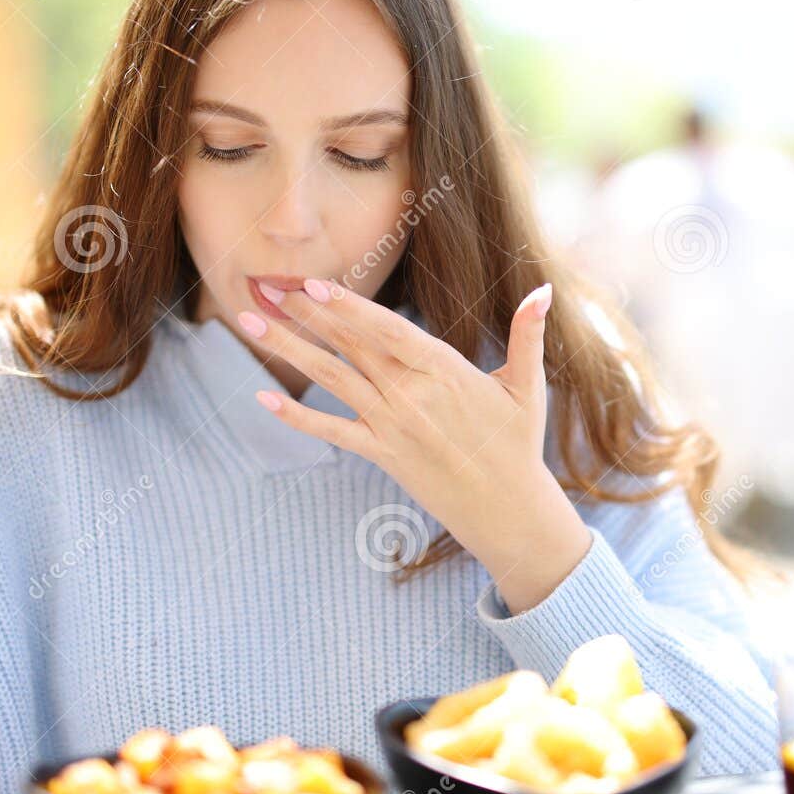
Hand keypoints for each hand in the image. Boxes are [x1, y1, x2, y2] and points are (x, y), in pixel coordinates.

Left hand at [235, 278, 591, 612]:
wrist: (508, 510)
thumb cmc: (519, 444)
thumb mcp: (527, 385)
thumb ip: (528, 334)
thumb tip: (543, 290)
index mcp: (444, 369)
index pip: (387, 328)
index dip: (348, 305)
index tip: (314, 283)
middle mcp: (411, 394)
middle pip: (348, 344)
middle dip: (303, 312)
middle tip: (263, 286)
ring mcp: (393, 425)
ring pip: (331, 377)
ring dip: (287, 348)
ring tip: (250, 322)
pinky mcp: (382, 454)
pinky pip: (332, 431)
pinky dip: (296, 416)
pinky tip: (263, 398)